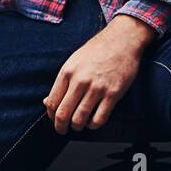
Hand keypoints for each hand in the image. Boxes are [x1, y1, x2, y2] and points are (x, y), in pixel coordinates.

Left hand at [43, 15, 156, 133]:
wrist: (122, 40)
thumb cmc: (98, 50)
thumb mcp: (74, 61)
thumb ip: (62, 82)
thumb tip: (48, 102)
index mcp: (68, 72)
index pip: (52, 103)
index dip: (51, 116)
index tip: (55, 119)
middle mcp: (80, 81)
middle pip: (63, 114)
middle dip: (61, 127)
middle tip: (63, 129)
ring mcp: (97, 88)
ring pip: (80, 120)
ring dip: (77, 127)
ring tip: (79, 124)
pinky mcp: (112, 94)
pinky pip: (99, 119)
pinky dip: (93, 125)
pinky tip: (93, 120)